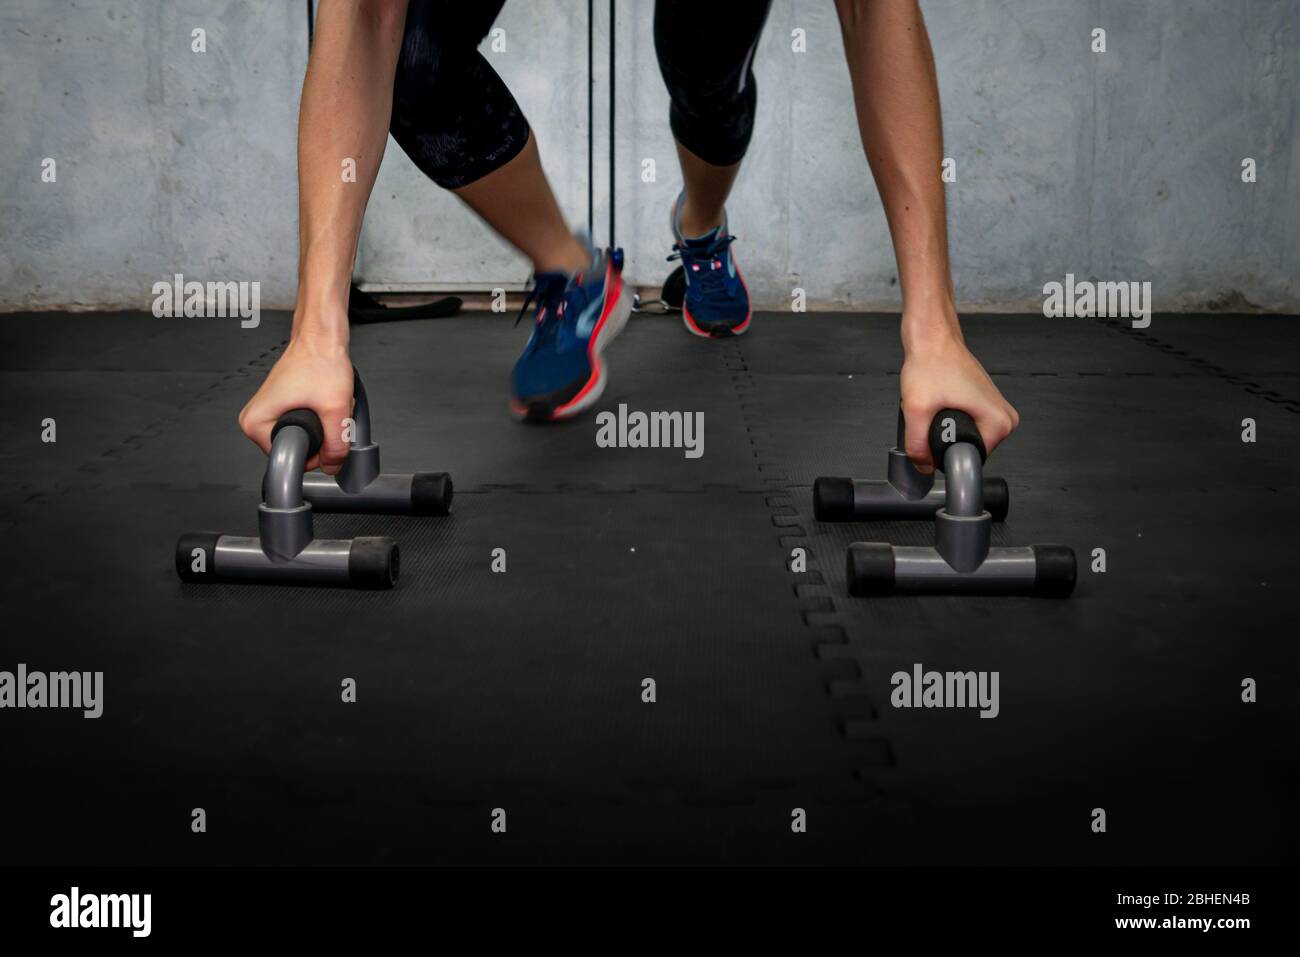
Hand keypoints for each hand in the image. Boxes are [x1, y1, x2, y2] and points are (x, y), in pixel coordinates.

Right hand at [238, 332, 354, 474]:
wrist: (320, 337)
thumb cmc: (319, 360)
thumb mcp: (335, 408)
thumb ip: (336, 443)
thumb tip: (333, 464)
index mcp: (255, 423)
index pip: (289, 459)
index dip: (316, 451)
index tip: (325, 428)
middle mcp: (255, 419)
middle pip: (297, 449)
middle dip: (320, 435)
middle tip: (326, 410)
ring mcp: (266, 413)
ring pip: (304, 437)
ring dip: (322, 425)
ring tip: (324, 402)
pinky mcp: (279, 408)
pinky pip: (303, 425)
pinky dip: (319, 417)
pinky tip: (322, 400)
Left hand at [899, 326, 1018, 473]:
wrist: (933, 339)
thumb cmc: (932, 362)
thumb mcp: (917, 409)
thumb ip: (916, 445)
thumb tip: (922, 465)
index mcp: (999, 422)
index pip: (970, 460)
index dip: (943, 452)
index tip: (933, 430)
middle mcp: (1004, 417)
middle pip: (966, 450)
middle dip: (942, 438)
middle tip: (933, 413)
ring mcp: (996, 410)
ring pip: (963, 438)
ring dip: (944, 428)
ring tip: (937, 405)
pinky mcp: (985, 405)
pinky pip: (964, 425)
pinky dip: (947, 419)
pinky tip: (941, 402)